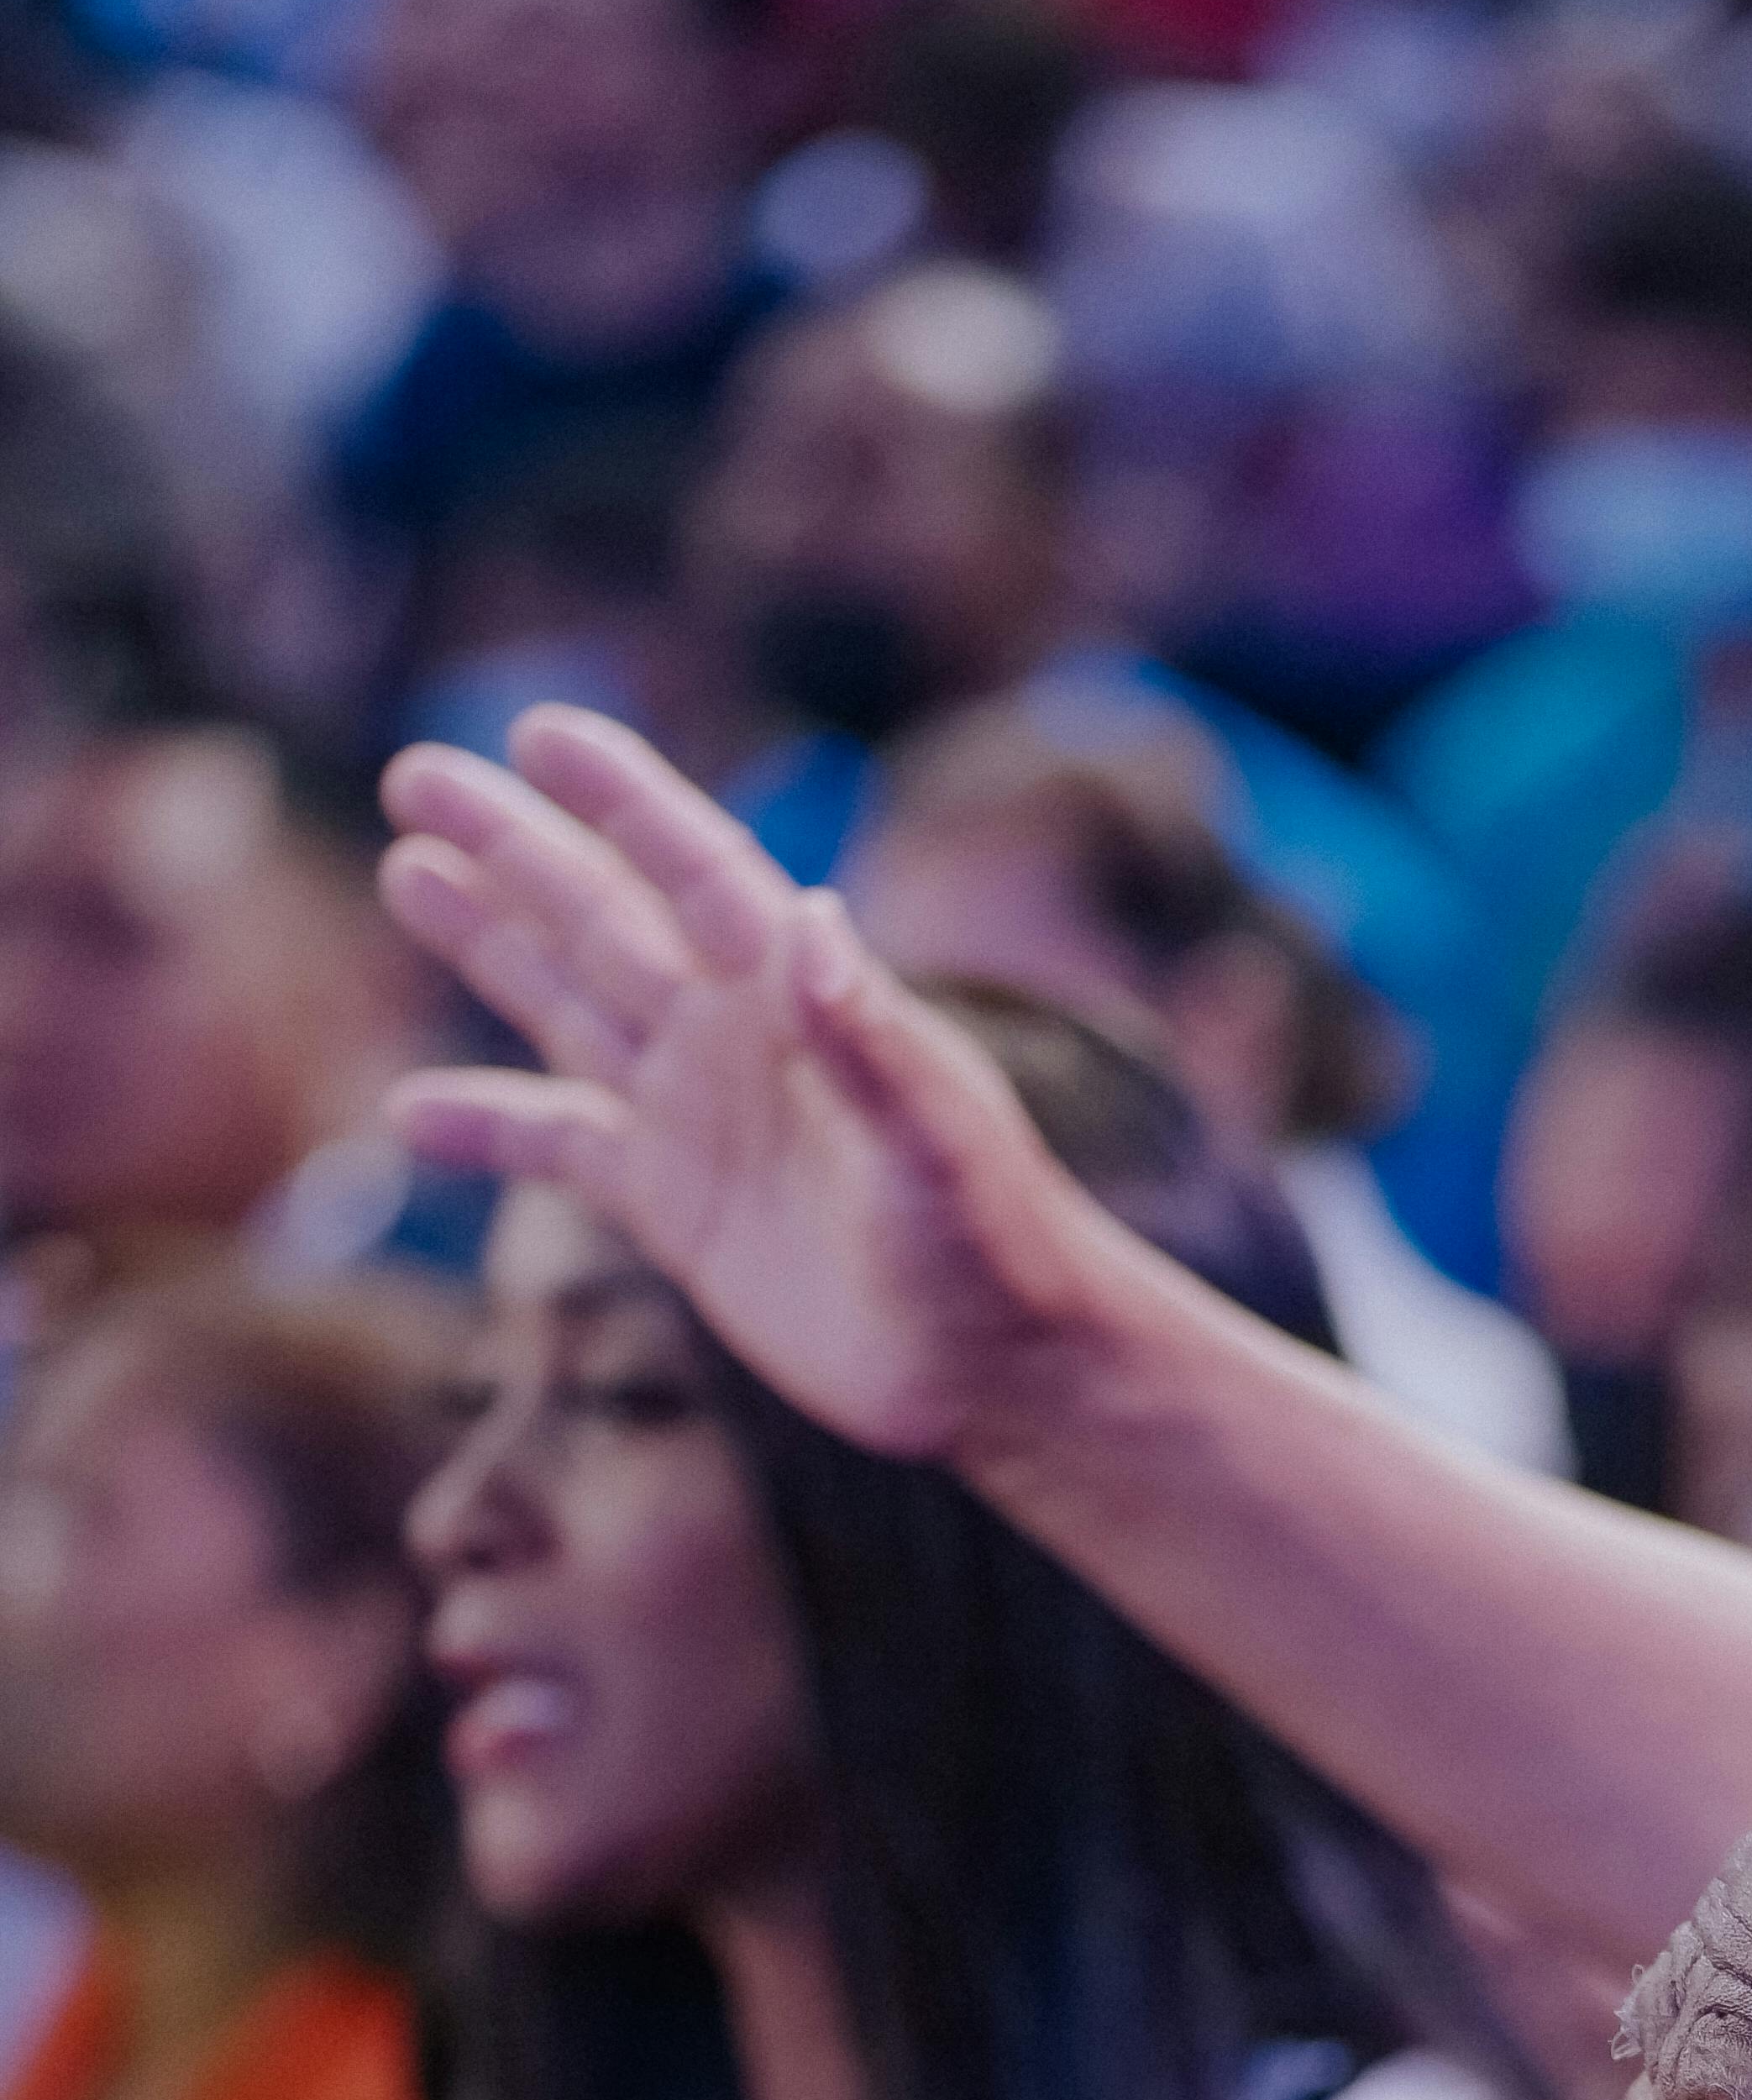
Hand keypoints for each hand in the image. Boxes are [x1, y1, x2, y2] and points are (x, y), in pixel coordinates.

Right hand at [376, 708, 1193, 1465]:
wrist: (998, 1366)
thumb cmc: (995, 1242)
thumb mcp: (939, 1137)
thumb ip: (869, 1035)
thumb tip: (809, 915)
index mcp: (800, 998)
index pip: (696, 870)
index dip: (623, 799)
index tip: (538, 733)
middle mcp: (738, 1038)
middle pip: (604, 917)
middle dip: (514, 848)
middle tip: (415, 775)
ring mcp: (700, 1117)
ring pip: (569, 1005)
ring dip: (490, 943)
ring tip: (408, 871)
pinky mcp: (676, 1205)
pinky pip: (561, 1149)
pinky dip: (488, 1128)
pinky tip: (406, 1117)